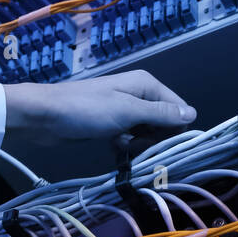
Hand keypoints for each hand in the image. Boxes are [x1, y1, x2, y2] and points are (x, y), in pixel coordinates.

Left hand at [3, 69, 195, 145]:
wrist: (44, 116)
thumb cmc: (86, 110)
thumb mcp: (128, 111)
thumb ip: (160, 114)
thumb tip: (193, 114)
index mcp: (146, 85)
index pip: (177, 109)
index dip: (175, 130)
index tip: (165, 147)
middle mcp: (138, 95)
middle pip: (163, 123)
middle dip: (156, 139)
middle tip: (139, 147)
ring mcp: (123, 111)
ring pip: (146, 134)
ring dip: (140, 146)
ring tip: (124, 147)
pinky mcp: (110, 126)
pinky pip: (129, 140)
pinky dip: (125, 147)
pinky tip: (115, 150)